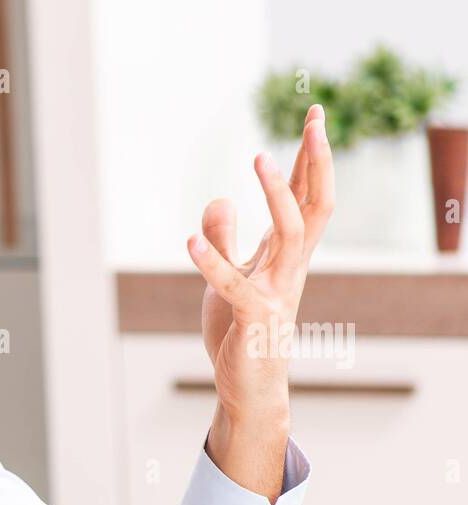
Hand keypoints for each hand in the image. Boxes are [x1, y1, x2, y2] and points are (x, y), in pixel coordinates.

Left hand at [191, 104, 334, 497]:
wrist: (249, 388)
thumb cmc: (241, 332)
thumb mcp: (226, 278)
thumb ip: (225, 241)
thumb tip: (217, 199)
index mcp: (286, 258)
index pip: (307, 198)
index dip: (311, 158)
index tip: (315, 115)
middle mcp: (291, 270)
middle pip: (315, 206)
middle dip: (316, 162)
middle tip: (315, 120)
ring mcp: (277, 294)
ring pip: (291, 235)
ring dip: (275, 195)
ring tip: (258, 157)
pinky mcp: (254, 320)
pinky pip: (236, 287)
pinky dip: (213, 264)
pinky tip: (188, 243)